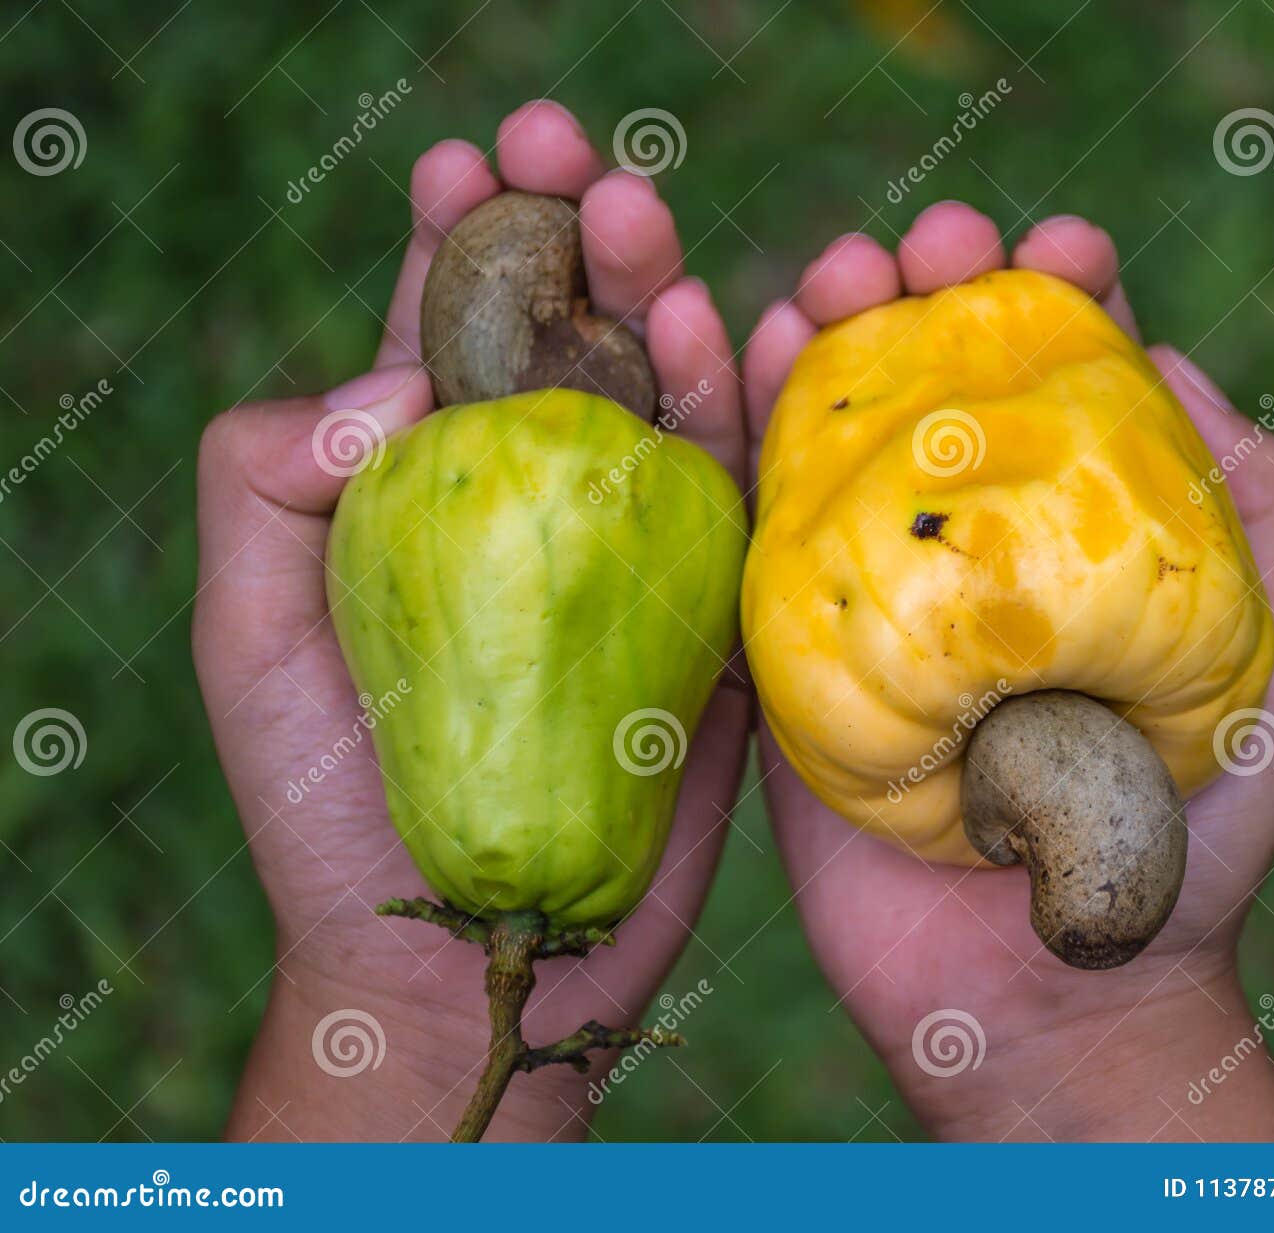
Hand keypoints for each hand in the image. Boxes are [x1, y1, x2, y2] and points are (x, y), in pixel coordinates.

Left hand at [194, 101, 747, 1141]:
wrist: (470, 946)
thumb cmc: (331, 801)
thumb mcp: (245, 632)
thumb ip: (268, 483)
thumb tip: (400, 373)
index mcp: (428, 486)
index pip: (444, 329)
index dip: (455, 234)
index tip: (462, 163)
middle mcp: (540, 499)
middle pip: (567, 333)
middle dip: (570, 230)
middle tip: (568, 154)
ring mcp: (635, 549)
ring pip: (662, 390)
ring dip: (658, 291)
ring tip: (638, 222)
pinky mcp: (714, 608)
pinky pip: (740, 490)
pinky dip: (737, 405)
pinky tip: (717, 335)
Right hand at [742, 205, 1273, 1140]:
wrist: (1056, 996)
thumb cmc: (1195, 847)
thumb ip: (1269, 516)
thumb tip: (1174, 359)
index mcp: (1087, 540)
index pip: (1070, 380)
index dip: (1062, 291)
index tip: (1060, 245)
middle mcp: (979, 553)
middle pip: (940, 385)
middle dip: (933, 289)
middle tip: (929, 244)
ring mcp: (882, 597)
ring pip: (839, 431)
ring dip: (831, 330)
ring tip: (837, 272)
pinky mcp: (796, 654)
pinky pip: (757, 524)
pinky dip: (746, 426)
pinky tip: (748, 346)